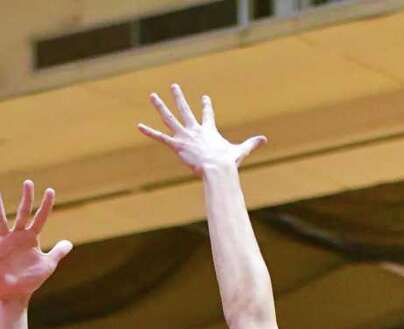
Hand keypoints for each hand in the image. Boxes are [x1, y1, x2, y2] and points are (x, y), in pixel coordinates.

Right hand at [0, 181, 71, 303]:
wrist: (16, 293)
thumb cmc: (32, 279)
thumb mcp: (47, 265)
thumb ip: (58, 253)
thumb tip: (70, 244)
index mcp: (32, 238)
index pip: (40, 218)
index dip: (46, 206)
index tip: (50, 191)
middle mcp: (19, 236)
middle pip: (23, 213)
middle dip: (26, 198)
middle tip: (28, 182)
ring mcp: (6, 242)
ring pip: (1, 220)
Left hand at [138, 85, 264, 176]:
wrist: (217, 168)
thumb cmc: (228, 162)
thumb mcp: (240, 151)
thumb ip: (251, 144)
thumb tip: (265, 139)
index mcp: (208, 130)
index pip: (207, 114)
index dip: (206, 106)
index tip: (205, 97)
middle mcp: (195, 129)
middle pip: (185, 109)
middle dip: (179, 97)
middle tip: (173, 86)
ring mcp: (184, 136)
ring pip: (170, 118)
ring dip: (160, 106)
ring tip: (152, 96)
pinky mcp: (177, 145)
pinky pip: (160, 137)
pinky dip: (149, 132)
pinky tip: (139, 126)